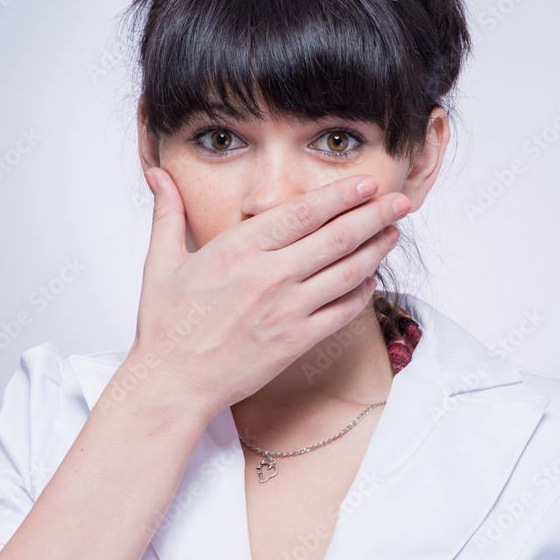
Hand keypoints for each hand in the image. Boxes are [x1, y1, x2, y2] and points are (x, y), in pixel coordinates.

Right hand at [127, 166, 409, 419]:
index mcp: (238, 250)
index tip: (365, 183)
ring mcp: (286, 311)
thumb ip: (167, 214)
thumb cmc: (166, 327)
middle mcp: (268, 276)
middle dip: (374, 216)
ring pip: (346, 273)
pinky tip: (371, 281)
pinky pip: (341, 313)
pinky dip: (361, 294)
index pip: (303, 212)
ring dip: (376, 250)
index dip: (340, 195)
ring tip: (394, 233)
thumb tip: (158, 175)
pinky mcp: (296, 342)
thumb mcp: (160, 263)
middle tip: (400, 201)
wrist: (173, 384)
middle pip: (336, 238)